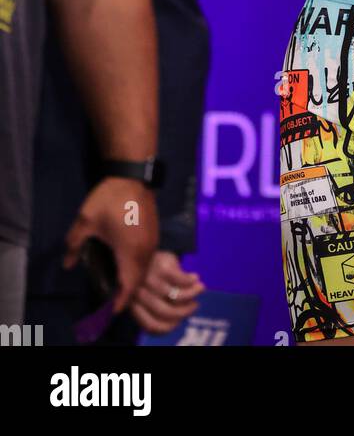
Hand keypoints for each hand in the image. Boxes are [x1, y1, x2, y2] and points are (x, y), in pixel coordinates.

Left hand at [63, 178, 157, 313]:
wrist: (133, 174)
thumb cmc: (109, 198)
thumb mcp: (85, 221)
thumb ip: (74, 245)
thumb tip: (66, 265)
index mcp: (130, 252)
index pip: (128, 287)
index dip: (119, 302)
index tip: (108, 310)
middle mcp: (146, 251)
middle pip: (139, 282)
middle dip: (126, 294)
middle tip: (110, 300)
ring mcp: (153, 242)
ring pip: (145, 271)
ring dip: (134, 281)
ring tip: (117, 286)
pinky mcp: (155, 234)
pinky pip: (148, 260)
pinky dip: (139, 268)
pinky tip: (126, 266)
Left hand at [129, 250, 205, 334]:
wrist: (139, 243)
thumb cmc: (147, 272)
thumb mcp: (148, 290)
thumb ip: (157, 305)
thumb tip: (178, 319)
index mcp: (134, 304)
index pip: (151, 325)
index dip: (168, 327)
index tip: (179, 322)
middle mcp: (139, 293)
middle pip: (165, 312)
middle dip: (184, 311)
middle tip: (195, 306)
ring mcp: (149, 279)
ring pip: (175, 296)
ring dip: (192, 294)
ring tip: (200, 289)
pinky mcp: (160, 265)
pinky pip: (180, 279)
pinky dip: (191, 281)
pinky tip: (195, 277)